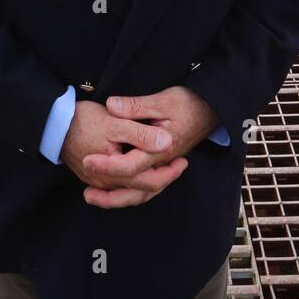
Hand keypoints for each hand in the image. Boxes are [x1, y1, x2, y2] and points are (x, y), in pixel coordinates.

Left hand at [80, 86, 219, 208]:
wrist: (211, 109)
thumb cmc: (188, 103)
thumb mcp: (162, 100)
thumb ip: (135, 106)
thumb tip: (111, 106)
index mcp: (161, 149)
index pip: (131, 165)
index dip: (107, 165)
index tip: (87, 161)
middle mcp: (162, 162)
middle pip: (136, 189)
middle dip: (110, 195)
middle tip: (87, 194)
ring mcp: (164, 165)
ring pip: (142, 192)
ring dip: (118, 198)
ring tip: (94, 197)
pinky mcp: (162, 164)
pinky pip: (146, 185)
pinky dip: (129, 191)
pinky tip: (114, 188)